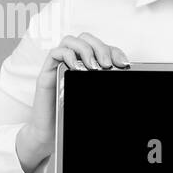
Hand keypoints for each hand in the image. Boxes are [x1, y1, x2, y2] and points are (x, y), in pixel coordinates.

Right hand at [18, 33, 130, 172]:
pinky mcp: (47, 72)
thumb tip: (125, 76)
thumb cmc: (72, 116)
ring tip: (93, 67)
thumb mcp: (94, 99)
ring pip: (70, 40)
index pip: (102, 47)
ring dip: (85, 49)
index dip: (115, 51)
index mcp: (86, 66)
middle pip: (86, 38)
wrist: (52, 134)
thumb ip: (106, 86)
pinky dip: (67, 55)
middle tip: (107, 65)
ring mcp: (59, 66)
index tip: (124, 64)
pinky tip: (76, 68)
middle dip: (100, 47)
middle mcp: (73, 62)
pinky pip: (54, 53)